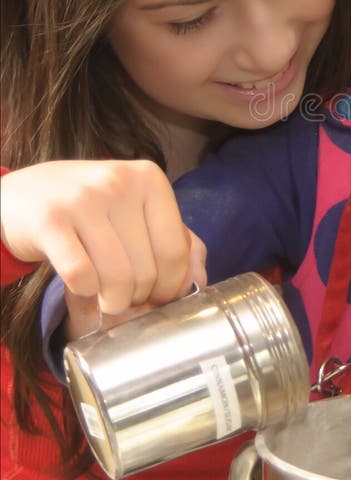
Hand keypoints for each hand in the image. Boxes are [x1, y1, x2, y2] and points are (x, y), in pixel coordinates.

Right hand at [1, 160, 206, 318]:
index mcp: (149, 177)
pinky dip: (85, 292)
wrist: (23, 194)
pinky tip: (83, 283)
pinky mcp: (50, 220)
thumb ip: (174, 241)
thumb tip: (198, 282)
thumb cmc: (92, 208)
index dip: (170, 285)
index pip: (175, 249)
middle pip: (147, 269)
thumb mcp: (137, 210)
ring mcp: (82, 199)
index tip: (158, 294)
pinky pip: (82, 277)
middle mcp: (118, 182)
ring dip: (114, 301)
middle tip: (127, 294)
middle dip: (140, 296)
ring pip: (117, 278)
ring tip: (107, 296)